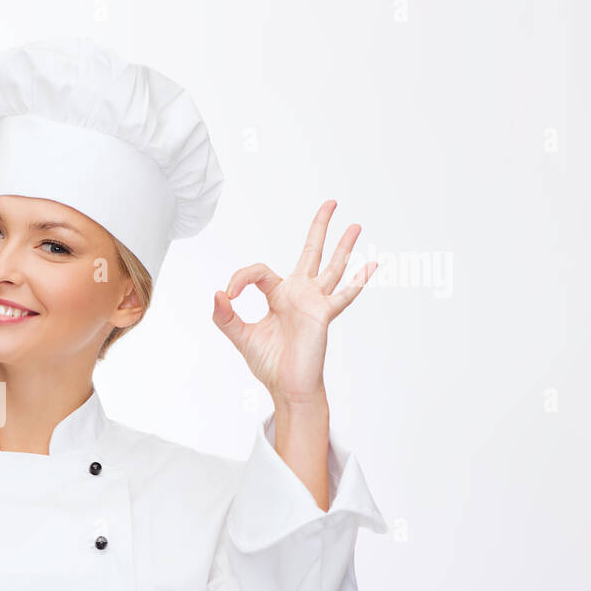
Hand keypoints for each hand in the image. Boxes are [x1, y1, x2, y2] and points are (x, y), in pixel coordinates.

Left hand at [211, 200, 375, 407]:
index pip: (259, 272)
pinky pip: (344, 295)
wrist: (287, 386)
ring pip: (333, 267)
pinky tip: (372, 264)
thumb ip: (225, 316)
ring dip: (344, 246)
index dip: (241, 278)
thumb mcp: (241, 336)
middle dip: (319, 228)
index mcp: (278, 296)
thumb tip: (218, 294)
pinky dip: (358, 280)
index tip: (228, 294)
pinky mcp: (323, 315)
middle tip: (330, 203)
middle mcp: (299, 294)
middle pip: (312, 253)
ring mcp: (315, 302)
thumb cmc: (269, 363)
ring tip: (355, 225)